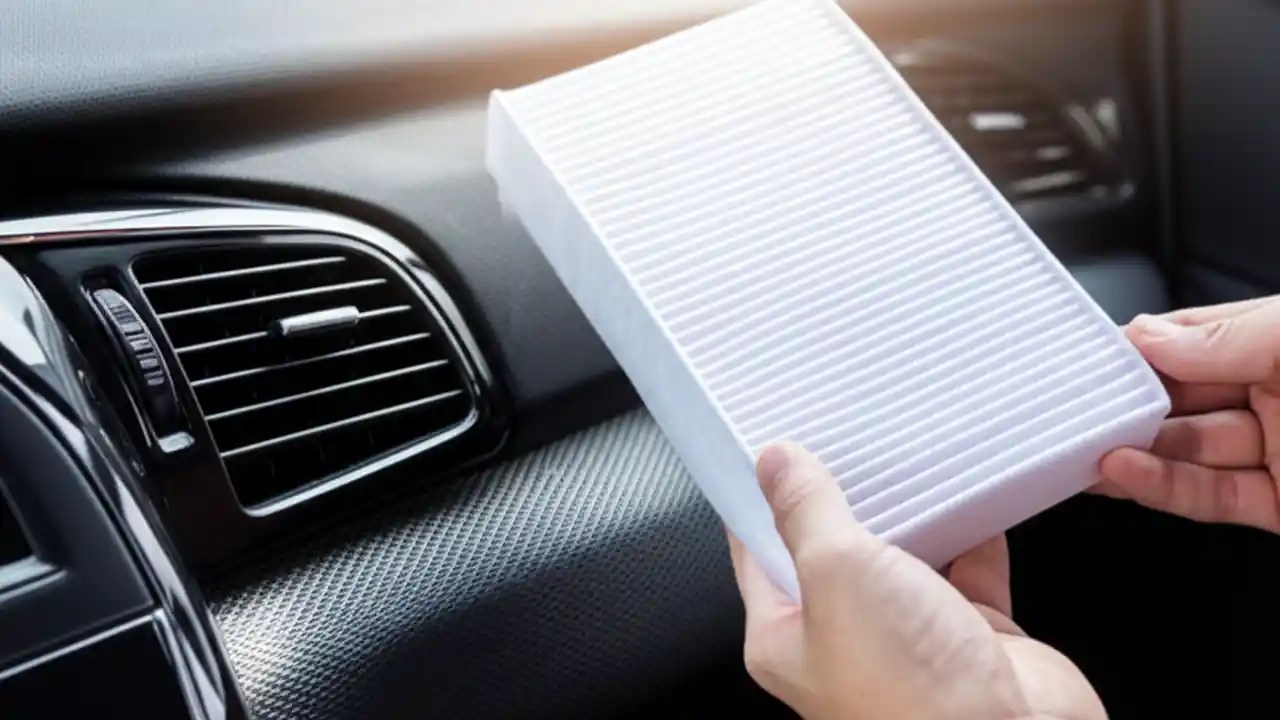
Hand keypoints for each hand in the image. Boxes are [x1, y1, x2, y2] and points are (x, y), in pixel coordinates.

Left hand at [730, 443, 1104, 719]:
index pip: (757, 551)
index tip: (771, 444)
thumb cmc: (909, 694)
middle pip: (832, 548)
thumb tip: (775, 463)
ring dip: (912, 511)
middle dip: (843, 495)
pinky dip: (975, 534)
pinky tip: (974, 496)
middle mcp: (845, 639)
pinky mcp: (969, 637)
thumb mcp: (835, 572)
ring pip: (903, 555)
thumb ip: (807, 512)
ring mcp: (909, 639)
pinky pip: (969, 570)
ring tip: (908, 455)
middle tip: (846, 439)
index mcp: (785, 637)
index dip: (761, 496)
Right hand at [1097, 297, 1279, 531]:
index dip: (1144, 345)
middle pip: (1182, 398)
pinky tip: (1122, 470)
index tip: (1093, 355)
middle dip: (1128, 402)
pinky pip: (1210, 498)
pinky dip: (1161, 487)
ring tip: (1085, 443)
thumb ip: (1225, 337)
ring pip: (1187, 451)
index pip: (1196, 336)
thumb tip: (1147, 336)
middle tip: (1077, 406)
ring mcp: (1279, 453)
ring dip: (1133, 449)